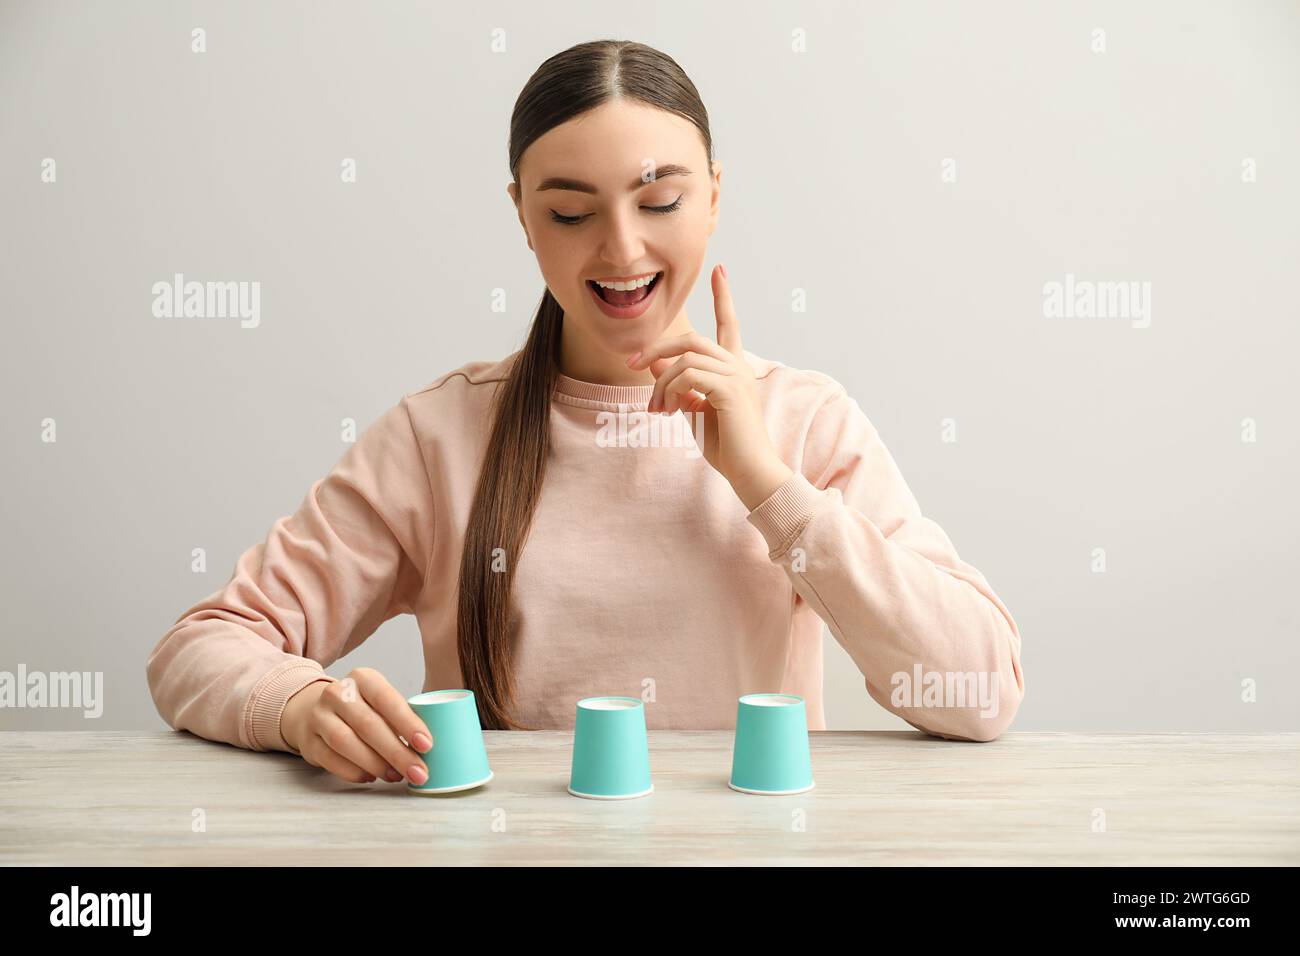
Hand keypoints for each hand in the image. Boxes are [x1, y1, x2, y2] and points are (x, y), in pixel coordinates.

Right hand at [280, 667, 432, 785]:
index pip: (386, 699)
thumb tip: (430, 747)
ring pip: (346, 743)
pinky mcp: (308, 741)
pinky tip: (371, 777)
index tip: (427, 745)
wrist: (312, 710)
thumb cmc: (360, 708)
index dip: (408, 723)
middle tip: (418, 772)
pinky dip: (354, 772)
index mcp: (363, 679)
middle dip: (397, 753)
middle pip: (368, 725)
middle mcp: (337, 693)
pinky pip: (331, 760)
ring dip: (375, 764)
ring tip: (396, 776)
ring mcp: (319, 717)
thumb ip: (401, 716)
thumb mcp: (378, 701)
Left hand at [627, 264, 793, 509]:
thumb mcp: (693, 410)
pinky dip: (670, 391)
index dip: (724, 296)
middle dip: (657, 348)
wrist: (749, 472)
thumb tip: (656, 363)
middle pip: (691, 339)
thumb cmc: (726, 446)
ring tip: (656, 408)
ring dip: (660, 382)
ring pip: (685, 358)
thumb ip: (679, 385)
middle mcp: (738, 367)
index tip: (720, 270)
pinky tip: (670, 411)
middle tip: (632, 364)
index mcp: (734, 369)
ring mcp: (736, 376)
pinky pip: (688, 376)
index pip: (730, 324)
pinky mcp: (730, 390)